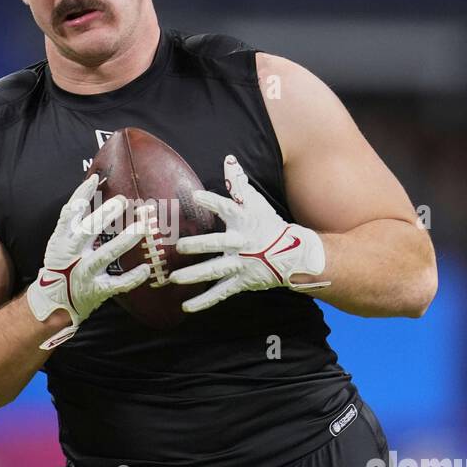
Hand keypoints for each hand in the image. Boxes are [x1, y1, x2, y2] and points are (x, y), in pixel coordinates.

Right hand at [26, 173, 151, 348]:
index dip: (80, 195)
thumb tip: (92, 190)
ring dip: (123, 241)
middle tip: (123, 200)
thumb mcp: (61, 242)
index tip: (94, 179)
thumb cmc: (61, 267)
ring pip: (104, 256)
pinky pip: (116, 284)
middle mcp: (71, 255)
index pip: (69, 213)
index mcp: (62, 240)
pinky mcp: (95, 290)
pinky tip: (145, 269)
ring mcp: (83, 273)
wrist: (52, 302)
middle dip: (105, 215)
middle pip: (88, 231)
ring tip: (142, 228)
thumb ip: (74, 222)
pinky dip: (131, 278)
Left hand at [169, 155, 329, 312]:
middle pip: (216, 243)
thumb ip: (239, 184)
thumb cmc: (268, 224)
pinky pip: (220, 292)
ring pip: (214, 270)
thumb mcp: (255, 203)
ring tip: (174, 279)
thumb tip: (228, 160)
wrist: (292, 254)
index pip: (225, 207)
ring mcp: (240, 264)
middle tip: (179, 245)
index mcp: (242, 221)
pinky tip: (186, 306)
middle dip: (197, 244)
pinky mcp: (241, 281)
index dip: (211, 201)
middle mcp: (240, 243)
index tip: (194, 196)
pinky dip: (203, 301)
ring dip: (194, 275)